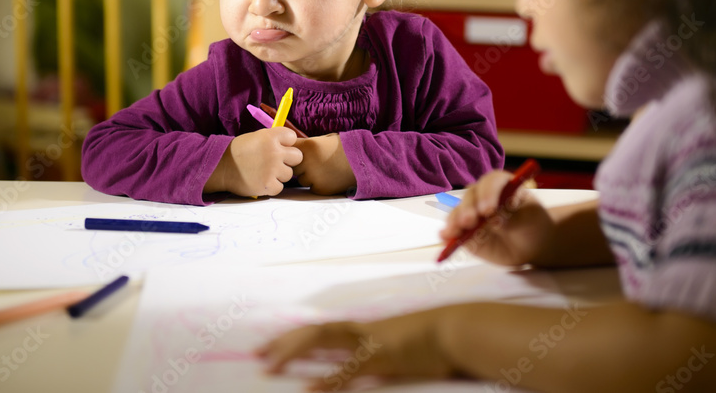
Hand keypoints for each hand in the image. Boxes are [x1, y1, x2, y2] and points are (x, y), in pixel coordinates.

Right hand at [211, 128, 302, 196]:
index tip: (278, 147)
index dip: (286, 143)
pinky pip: (280, 187)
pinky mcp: (268, 185)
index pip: (292, 138)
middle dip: (288, 160)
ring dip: (279, 175)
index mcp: (270, 136)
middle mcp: (274, 152)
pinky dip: (272, 187)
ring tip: (263, 172)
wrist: (220, 167)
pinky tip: (261, 181)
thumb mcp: (256, 137)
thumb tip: (292, 143)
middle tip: (274, 162)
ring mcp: (272, 169)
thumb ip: (274, 139)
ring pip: (289, 174)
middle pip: (297, 157)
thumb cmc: (239, 151)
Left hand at [257, 308, 453, 390]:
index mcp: (367, 330)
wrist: (459, 330)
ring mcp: (371, 342)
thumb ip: (383, 355)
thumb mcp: (405, 346)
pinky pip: (349, 371)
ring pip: (322, 339)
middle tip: (256, 354)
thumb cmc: (438, 338)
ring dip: (292, 352)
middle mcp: (363, 331)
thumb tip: (368, 365)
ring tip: (268, 366)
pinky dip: (327, 381)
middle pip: (314, 331)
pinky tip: (309, 390)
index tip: (272, 346)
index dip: (296, 338)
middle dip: (283, 342)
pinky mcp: (383, 358)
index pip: (323, 330)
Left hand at [292, 134, 355, 195]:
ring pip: (301, 179)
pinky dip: (317, 184)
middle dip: (299, 165)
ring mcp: (313, 177)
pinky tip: (329, 177)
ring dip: (308, 176)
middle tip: (313, 162)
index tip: (295, 152)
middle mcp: (307, 162)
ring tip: (324, 169)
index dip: (290, 151)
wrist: (363, 161)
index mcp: (308, 146)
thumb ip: (307, 144)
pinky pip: (311, 187)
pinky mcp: (320, 189)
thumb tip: (291, 148)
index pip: (287, 149)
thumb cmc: (344, 147)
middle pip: (292, 167)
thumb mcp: (324, 139)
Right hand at [440, 170, 553, 265]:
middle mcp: (484, 195)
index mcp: (503, 185)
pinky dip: (449, 233)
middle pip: (471, 196)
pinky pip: (455, 228)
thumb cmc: (532, 225)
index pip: (492, 182)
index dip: (488, 193)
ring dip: (455, 220)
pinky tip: (445, 237)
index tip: (488, 210)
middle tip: (470, 221)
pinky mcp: (466, 229)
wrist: (530, 244)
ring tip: (453, 232)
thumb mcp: (529, 221)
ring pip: (460, 211)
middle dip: (469, 208)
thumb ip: (513, 219)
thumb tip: (495, 219)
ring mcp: (473, 212)